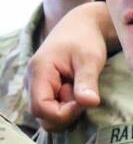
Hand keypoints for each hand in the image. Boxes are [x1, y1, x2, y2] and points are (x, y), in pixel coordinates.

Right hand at [26, 1, 113, 131]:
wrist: (81, 27)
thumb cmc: (85, 40)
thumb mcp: (90, 59)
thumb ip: (87, 81)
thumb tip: (90, 104)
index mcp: (39, 73)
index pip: (41, 108)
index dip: (64, 113)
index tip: (84, 102)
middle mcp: (32, 82)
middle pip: (42, 116)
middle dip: (66, 114)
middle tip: (83, 95)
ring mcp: (37, 87)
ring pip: (48, 115)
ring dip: (67, 110)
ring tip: (79, 90)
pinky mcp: (45, 90)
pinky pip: (53, 108)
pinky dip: (67, 106)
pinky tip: (77, 92)